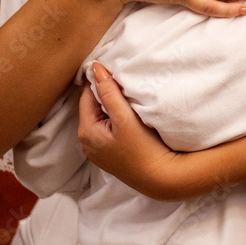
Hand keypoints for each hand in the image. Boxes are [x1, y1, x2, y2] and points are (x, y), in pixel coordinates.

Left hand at [78, 62, 180, 200]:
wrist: (160, 177)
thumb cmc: (143, 148)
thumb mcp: (125, 117)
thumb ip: (109, 92)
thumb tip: (95, 68)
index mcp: (86, 131)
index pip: (87, 96)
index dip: (99, 80)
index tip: (113, 67)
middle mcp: (86, 142)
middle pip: (92, 107)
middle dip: (105, 93)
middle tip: (123, 79)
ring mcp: (96, 150)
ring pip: (100, 117)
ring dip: (110, 105)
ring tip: (126, 95)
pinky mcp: (108, 154)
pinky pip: (107, 128)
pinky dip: (114, 118)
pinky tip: (128, 115)